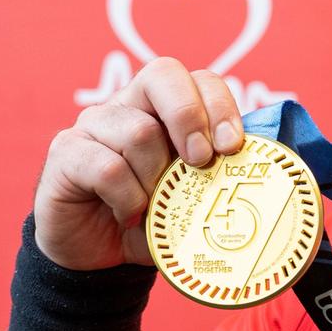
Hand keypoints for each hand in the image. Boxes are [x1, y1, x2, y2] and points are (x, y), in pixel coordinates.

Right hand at [32, 58, 244, 269]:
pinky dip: (127, 198)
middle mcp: (127, 105)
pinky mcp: (65, 152)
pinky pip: (108, 167)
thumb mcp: (193, 200)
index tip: (232, 147)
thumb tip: (266, 179)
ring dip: (155, 178)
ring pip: (138, 131)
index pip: (198, 79)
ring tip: (152, 206)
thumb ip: (220, 181)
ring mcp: (93, 125)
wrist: (97, 256)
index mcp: (164, 109)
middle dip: (190, 117)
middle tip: (200, 161)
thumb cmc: (151, 220)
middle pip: (162, 75)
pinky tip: (128, 215)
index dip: (220, 106)